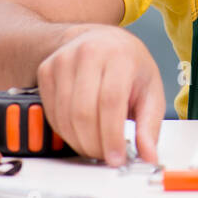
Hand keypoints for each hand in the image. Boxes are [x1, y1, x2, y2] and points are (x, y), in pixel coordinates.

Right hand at [36, 25, 164, 164]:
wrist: (99, 40)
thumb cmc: (128, 64)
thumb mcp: (150, 89)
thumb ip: (150, 124)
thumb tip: (150, 156)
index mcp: (119, 55)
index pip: (111, 101)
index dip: (112, 135)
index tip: (116, 157)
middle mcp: (89, 53)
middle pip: (84, 112)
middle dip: (94, 144)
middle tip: (106, 156)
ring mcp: (64, 60)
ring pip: (65, 116)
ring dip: (79, 142)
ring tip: (95, 146)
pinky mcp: (47, 71)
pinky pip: (52, 113)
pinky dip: (65, 132)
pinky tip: (80, 132)